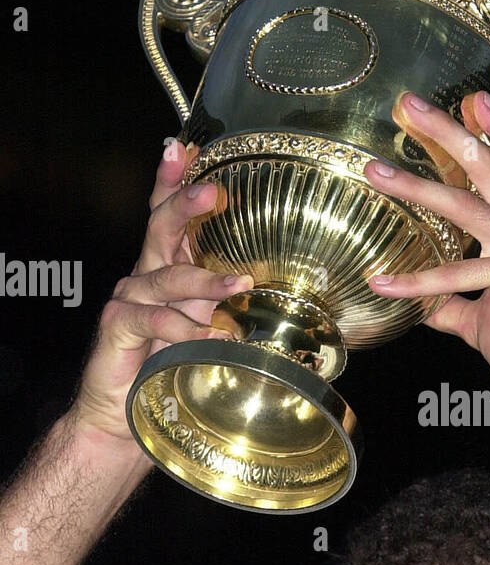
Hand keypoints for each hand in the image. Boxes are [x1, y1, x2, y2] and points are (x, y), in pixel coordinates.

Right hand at [70, 140, 252, 451]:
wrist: (125, 417)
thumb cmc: (174, 368)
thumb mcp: (211, 327)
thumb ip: (234, 305)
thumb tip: (295, 291)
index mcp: (169, 266)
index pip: (170, 214)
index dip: (175, 179)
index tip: (187, 147)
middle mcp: (147, 274)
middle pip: (162, 227)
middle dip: (187, 205)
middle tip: (214, 190)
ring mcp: (130, 299)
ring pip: (167, 278)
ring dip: (206, 281)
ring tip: (240, 287)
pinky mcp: (119, 327)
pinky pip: (153, 320)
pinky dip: (183, 328)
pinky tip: (210, 336)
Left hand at [363, 91, 489, 411]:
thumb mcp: (482, 320)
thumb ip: (452, 304)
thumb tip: (419, 305)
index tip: (470, 102)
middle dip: (449, 131)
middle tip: (409, 104)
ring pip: (466, 205)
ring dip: (416, 186)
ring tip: (374, 172)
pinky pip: (459, 274)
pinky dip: (417, 280)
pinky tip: (382, 283)